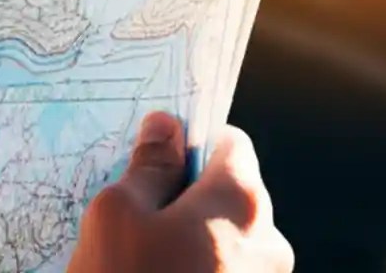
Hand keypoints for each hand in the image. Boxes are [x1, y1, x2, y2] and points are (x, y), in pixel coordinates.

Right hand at [68, 112, 293, 271]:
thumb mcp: (116, 217)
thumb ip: (148, 166)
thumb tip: (167, 127)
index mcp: (240, 202)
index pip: (231, 144)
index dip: (192, 143)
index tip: (155, 160)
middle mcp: (270, 243)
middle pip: (233, 196)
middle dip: (190, 199)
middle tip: (139, 220)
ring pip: (231, 243)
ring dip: (194, 243)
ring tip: (143, 266)